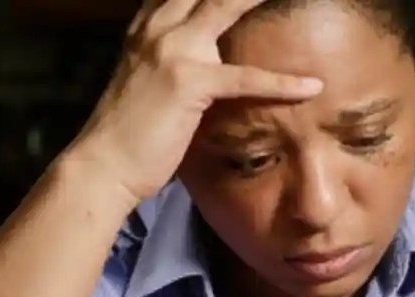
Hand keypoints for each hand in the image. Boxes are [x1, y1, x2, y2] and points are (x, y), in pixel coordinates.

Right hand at [66, 0, 323, 204]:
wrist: (103, 164)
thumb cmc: (129, 133)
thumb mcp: (148, 81)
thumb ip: (173, 61)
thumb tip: (207, 61)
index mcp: (148, 27)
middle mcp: (158, 28)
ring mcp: (171, 50)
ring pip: (226, 6)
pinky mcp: (188, 82)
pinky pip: (245, 77)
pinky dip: (282, 83)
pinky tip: (311, 86)